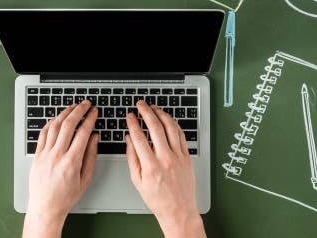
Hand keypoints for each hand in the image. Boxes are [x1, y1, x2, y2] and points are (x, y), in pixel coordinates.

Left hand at [22, 101, 98, 237]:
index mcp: (71, 162)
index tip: (94, 112)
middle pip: (68, 125)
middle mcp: (57, 155)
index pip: (83, 133)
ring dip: (65, 113)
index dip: (90, 119)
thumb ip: (91, 156)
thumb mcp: (85, 179)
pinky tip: (56, 119)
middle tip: (85, 104)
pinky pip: (42, 134)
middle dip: (79, 110)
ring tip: (72, 107)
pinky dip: (50, 123)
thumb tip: (94, 138)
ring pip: (54, 126)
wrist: (45, 207)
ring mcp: (45, 154)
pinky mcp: (37, 155)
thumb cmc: (66, 197)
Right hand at [125, 101, 205, 237]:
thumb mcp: (137, 181)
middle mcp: (165, 159)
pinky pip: (181, 135)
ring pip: (170, 127)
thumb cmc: (158, 199)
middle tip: (141, 105)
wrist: (178, 210)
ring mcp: (178, 157)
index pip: (139, 137)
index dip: (133, 123)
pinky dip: (174, 124)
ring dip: (161, 114)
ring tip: (154, 108)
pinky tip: (168, 119)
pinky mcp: (187, 157)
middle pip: (155, 127)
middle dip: (146, 112)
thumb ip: (132, 158)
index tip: (130, 116)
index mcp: (150, 166)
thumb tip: (128, 140)